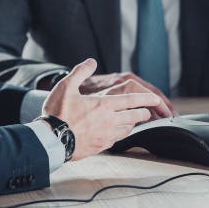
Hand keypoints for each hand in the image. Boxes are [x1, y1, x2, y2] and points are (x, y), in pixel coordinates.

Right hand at [40, 58, 160, 160]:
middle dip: (144, 112)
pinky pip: (118, 139)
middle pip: (135, 116)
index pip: (132, 100)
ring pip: (128, 129)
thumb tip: (91, 61)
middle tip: (147, 111)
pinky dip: (122, 133)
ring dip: (133, 123)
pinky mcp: (101, 146)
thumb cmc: (58, 113)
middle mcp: (109, 121)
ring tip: (132, 120)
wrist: (51, 141)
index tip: (157, 99)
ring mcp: (106, 135)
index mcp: (104, 105)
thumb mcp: (66, 86)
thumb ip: (80, 72)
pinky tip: (117, 131)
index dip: (147, 99)